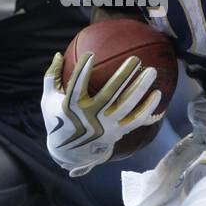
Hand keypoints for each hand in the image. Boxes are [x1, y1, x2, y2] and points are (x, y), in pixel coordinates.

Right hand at [42, 51, 161, 177]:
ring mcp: (107, 125)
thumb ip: (52, 76)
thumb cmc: (58, 117)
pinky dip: (149, 108)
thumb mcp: (48, 99)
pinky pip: (137, 120)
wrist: (70, 151)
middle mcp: (91, 117)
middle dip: (124, 76)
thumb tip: (58, 54)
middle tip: (136, 59)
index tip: (91, 54)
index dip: (83, 70)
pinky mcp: (118, 132)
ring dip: (141, 88)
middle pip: (110, 94)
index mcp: (72, 107)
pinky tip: (158, 94)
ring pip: (128, 106)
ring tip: (152, 71)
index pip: (77, 86)